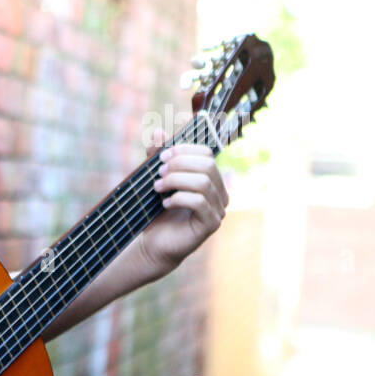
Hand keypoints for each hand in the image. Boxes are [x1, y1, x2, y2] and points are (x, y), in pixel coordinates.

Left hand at [138, 129, 229, 276]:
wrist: (154, 244)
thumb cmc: (157, 212)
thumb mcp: (156, 180)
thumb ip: (157, 157)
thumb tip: (158, 131)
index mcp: (210, 179)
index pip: (206, 154)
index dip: (184, 150)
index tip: (162, 156)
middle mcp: (220, 193)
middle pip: (206, 165)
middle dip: (179, 165)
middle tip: (158, 173)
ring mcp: (218, 210)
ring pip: (203, 183)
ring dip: (175, 181)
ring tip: (157, 188)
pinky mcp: (210, 225)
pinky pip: (199, 203)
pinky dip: (179, 198)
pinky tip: (165, 203)